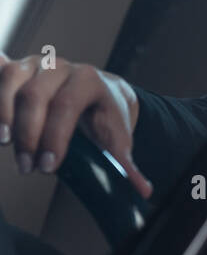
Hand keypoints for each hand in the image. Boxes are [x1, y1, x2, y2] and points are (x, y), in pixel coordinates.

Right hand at [0, 51, 152, 199]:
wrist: (101, 92)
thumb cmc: (106, 118)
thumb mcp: (117, 137)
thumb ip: (126, 164)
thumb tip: (143, 191)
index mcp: (90, 81)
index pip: (67, 105)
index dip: (54, 136)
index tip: (48, 166)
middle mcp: (62, 67)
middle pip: (35, 96)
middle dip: (28, 135)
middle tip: (27, 167)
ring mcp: (36, 63)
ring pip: (11, 80)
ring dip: (4, 115)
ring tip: (5, 145)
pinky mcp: (17, 67)